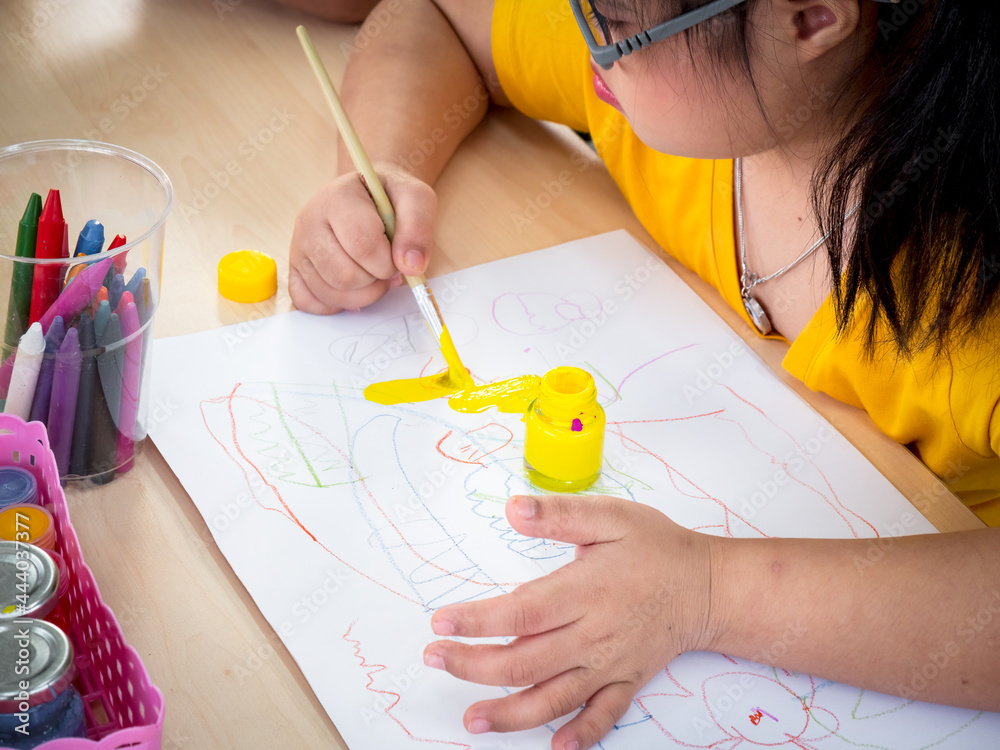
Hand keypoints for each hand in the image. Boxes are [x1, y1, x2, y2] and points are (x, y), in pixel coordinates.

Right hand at [288, 165, 436, 313]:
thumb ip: (418, 227)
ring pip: (330, 293)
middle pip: (344, 276)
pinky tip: (352, 288)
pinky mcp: (294, 269)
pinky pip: (309, 303)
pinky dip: (336, 305)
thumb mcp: (415, 198)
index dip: (388, 263)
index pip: (362, 246)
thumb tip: (411, 266)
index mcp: (338, 199)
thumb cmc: (390, 198)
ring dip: (362, 295)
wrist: (368, 195)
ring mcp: (298, 247)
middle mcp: (309, 221)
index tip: (397, 257)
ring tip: (372, 274)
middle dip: (375, 281)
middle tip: (385, 267)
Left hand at [423, 494, 717, 749]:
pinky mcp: (627, 682)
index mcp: (584, 592)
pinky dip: (579, 736)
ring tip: (472, 720)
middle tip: (436, 660)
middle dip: (473, 666)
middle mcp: (593, 636)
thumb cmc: (658, 548)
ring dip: (509, 714)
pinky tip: (555, 748)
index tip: (440, 623)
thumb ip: (561, 515)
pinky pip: (602, 717)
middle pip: (523, 662)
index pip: (518, 613)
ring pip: (552, 699)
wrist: (709, 586)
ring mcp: (609, 665)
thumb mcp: (611, 517)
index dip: (475, 621)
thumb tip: (513, 509)